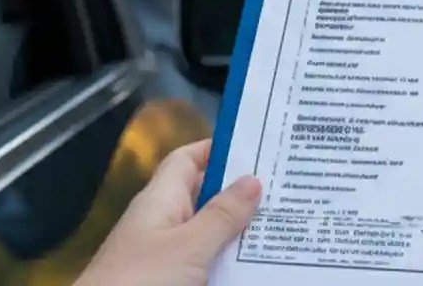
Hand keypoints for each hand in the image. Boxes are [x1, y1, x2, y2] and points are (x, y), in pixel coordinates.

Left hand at [74, 139, 261, 285]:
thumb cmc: (141, 279)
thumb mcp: (189, 247)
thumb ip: (221, 215)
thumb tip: (252, 178)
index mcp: (159, 199)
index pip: (187, 159)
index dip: (217, 150)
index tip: (256, 150)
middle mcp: (159, 221)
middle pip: (201, 197)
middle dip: (238, 195)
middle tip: (281, 192)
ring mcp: (160, 253)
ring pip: (204, 234)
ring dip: (234, 233)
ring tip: (277, 228)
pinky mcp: (164, 279)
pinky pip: (199, 262)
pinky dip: (222, 260)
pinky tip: (250, 266)